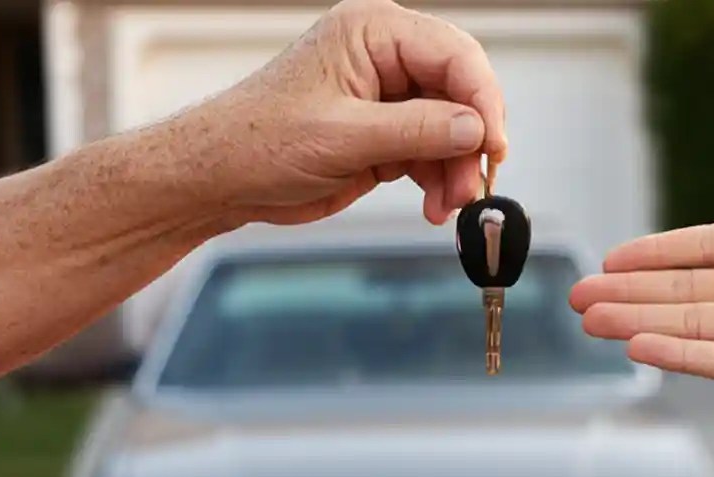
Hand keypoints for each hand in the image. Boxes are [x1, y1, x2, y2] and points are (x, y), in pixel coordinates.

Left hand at [172, 0, 505, 226]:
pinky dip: (439, 182)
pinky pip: (431, 154)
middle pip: (459, 92)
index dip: (483, 99)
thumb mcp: (342, 137)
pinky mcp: (384, 135)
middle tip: (473, 185)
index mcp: (371, 33)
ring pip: (451, 129)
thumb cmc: (258, 142)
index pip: (454, 53)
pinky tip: (434, 208)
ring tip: (447, 207)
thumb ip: (415, 131)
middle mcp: (384, 58)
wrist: (219, 179)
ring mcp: (387, 98)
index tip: (494, 145)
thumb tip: (474, 129)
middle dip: (470, 142)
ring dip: (456, 171)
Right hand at [570, 77, 713, 396]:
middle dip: (633, 295)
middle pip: (692, 292)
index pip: (710, 248)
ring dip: (646, 323)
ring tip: (592, 322)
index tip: (612, 257)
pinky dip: (692, 356)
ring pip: (703, 327)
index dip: (660, 253)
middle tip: (578, 298)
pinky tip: (646, 347)